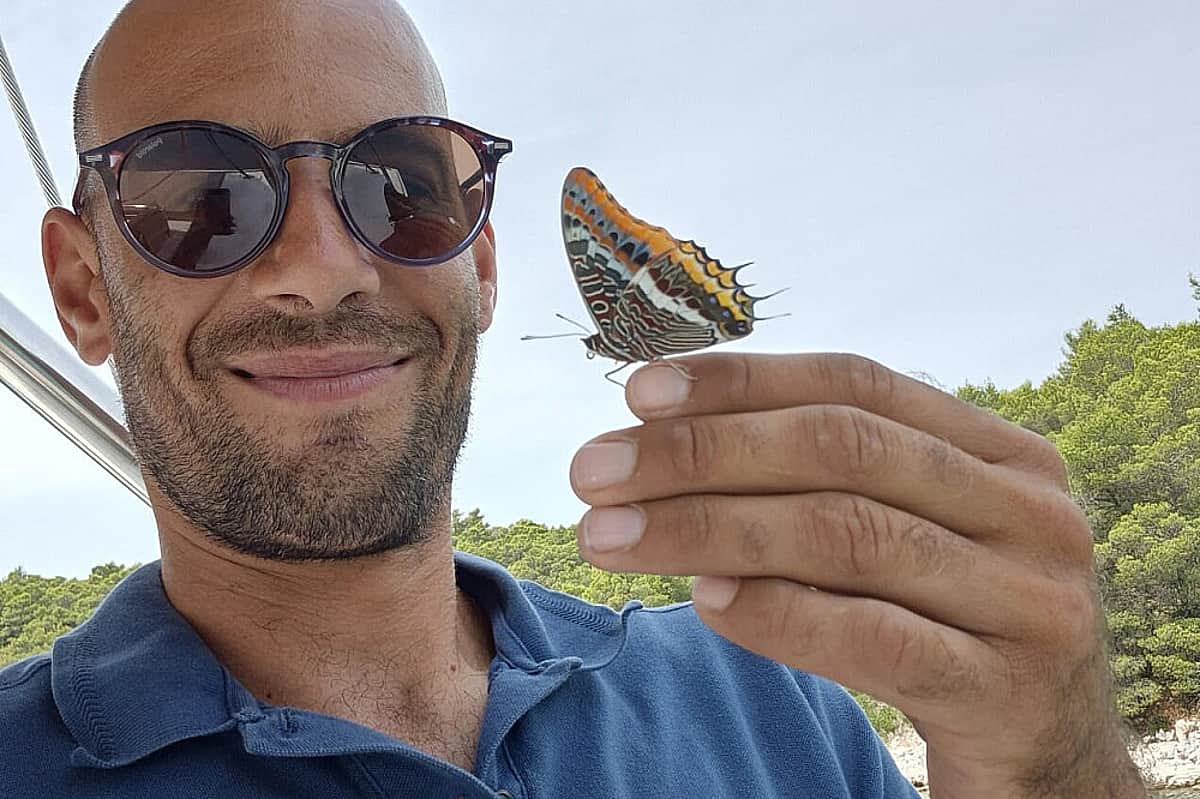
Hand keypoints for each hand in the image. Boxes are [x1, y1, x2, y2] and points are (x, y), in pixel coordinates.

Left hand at [569, 353, 1146, 797]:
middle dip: (702, 453)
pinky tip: (702, 602)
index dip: (742, 382)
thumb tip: (665, 437)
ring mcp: (1030, 601)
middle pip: (842, 450)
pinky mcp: (1006, 691)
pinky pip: (873, 637)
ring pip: (846, 535)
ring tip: (610, 536)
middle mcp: (1029, 513)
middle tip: (595, 470)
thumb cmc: (948, 627)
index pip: (856, 385)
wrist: (1048, 759)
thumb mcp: (904, 537)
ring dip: (709, 528)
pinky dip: (778, 612)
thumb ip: (826, 484)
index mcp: (1002, 454)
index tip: (638, 392)